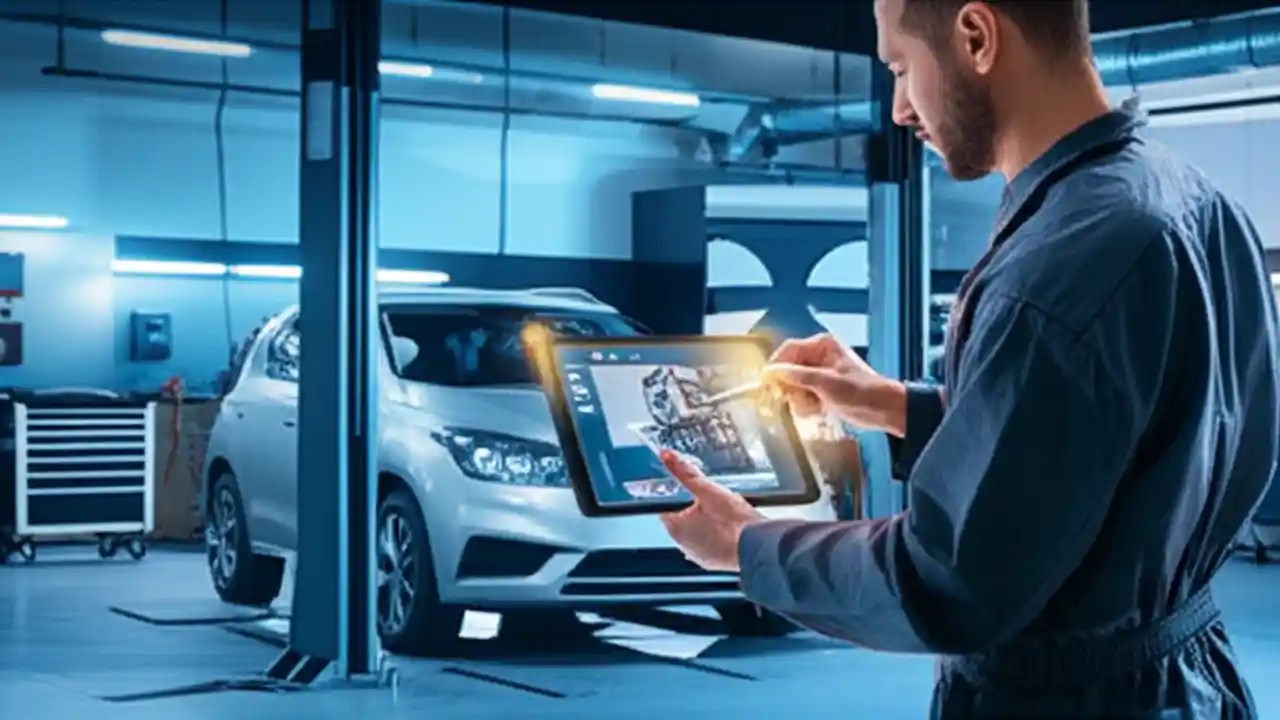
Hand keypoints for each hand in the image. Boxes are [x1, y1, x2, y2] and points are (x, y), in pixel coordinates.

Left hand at [658, 450, 764, 571]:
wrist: (759, 547)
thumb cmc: (733, 521)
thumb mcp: (707, 489)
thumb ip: (685, 472)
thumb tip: (667, 456)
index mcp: (675, 527)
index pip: (666, 506)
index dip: (680, 495)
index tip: (694, 491)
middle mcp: (682, 545)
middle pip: (683, 519)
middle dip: (696, 509)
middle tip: (714, 502)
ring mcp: (698, 556)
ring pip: (697, 532)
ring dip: (707, 524)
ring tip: (726, 516)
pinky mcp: (712, 563)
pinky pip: (710, 546)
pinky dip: (718, 538)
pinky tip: (731, 530)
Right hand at [763, 333, 905, 434]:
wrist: (883, 409)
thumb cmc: (860, 391)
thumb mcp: (825, 382)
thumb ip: (796, 376)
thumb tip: (771, 372)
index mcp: (822, 346)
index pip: (789, 350)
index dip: (776, 366)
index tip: (766, 382)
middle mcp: (820, 356)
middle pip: (790, 369)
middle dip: (791, 388)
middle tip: (793, 399)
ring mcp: (822, 374)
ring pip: (795, 385)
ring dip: (800, 399)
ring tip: (814, 407)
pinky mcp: (824, 390)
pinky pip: (805, 396)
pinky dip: (808, 405)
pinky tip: (819, 411)